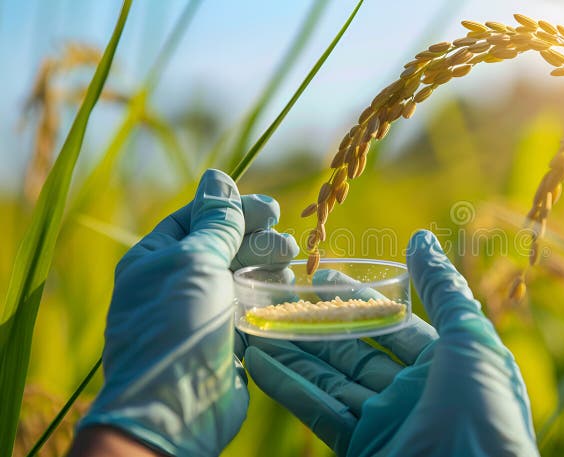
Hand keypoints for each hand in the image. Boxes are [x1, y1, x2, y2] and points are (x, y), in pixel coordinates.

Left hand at [75, 169, 297, 455]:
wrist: (176, 409)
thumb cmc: (176, 326)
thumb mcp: (194, 262)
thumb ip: (214, 222)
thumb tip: (217, 176)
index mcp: (156, 260)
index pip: (197, 218)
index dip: (233, 209)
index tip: (269, 209)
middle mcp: (178, 282)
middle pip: (225, 244)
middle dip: (256, 237)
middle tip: (284, 241)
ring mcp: (204, 312)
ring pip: (244, 274)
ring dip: (268, 264)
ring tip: (288, 262)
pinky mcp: (229, 339)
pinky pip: (254, 306)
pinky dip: (273, 294)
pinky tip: (290, 288)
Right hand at [244, 230, 539, 455]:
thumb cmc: (484, 413)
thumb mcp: (472, 341)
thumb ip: (443, 289)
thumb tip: (420, 238)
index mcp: (447, 364)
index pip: (397, 324)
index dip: (362, 298)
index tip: (324, 275)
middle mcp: (414, 391)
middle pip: (358, 349)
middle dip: (322, 321)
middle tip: (283, 293)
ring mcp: (386, 421)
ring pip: (332, 378)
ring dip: (296, 351)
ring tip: (260, 319)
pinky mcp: (362, 447)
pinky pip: (320, 411)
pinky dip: (289, 386)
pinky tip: (260, 360)